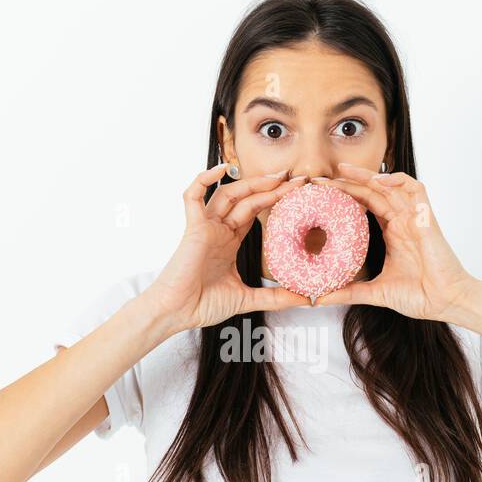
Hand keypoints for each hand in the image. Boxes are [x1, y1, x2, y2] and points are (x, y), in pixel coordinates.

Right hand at [143, 164, 310, 331]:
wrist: (177, 312)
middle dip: (271, 186)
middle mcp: (219, 230)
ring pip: (228, 194)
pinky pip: (193, 197)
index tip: (298, 192)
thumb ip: (275, 297)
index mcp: (229, 241)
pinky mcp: (193, 228)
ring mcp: (206, 227)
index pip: (255, 212)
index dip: (274, 199)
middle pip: (247, 199)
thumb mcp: (247, 298)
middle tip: (296, 178)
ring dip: (251, 183)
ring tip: (276, 177)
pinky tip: (220, 169)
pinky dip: (203, 180)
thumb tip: (304, 298)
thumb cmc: (202, 304)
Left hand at [309, 163, 476, 321]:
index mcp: (392, 233)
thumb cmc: (419, 296)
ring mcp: (414, 218)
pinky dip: (399, 180)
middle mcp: (402, 221)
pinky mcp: (427, 218)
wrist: (445, 302)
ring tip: (344, 170)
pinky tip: (380, 181)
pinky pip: (416, 189)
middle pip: (373, 191)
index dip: (344, 196)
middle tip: (322, 178)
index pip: (365, 205)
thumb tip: (319, 298)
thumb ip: (349, 292)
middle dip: (349, 181)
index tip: (320, 194)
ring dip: (368, 175)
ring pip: (390, 185)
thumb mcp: (376, 292)